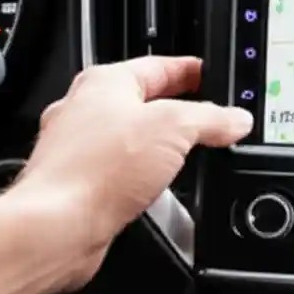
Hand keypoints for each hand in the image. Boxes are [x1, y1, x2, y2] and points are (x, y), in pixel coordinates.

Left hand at [12, 56, 251, 286]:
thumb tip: (235, 118)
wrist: (57, 228)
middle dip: (180, 110)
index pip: (160, 65)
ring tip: (188, 152)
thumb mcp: (174, 129)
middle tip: (210, 117)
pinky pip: (121, 170)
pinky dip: (143, 175)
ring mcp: (80, 149)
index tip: (214, 77)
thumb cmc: (95, 171)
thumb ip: (212, 119)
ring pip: (132, 137)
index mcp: (105, 82)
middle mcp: (86, 110)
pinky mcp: (81, 183)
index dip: (192, 70)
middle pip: (145, 101)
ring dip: (161, 145)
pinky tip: (158, 186)